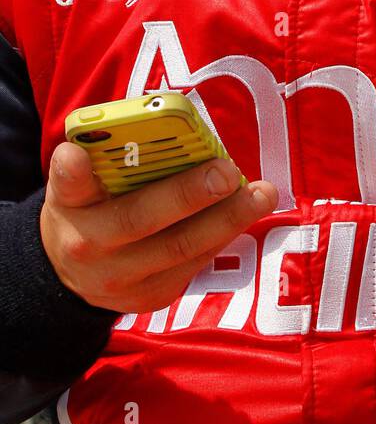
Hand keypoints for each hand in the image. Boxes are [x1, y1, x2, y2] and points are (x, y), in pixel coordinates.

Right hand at [39, 140, 278, 314]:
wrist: (72, 279)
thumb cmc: (87, 212)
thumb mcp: (76, 186)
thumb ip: (98, 162)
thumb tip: (132, 126)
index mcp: (69, 207)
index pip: (67, 185)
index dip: (71, 170)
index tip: (75, 154)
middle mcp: (90, 247)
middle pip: (140, 219)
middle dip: (188, 194)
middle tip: (226, 172)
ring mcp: (122, 280)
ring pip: (180, 248)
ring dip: (226, 219)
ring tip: (260, 194)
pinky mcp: (151, 297)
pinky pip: (193, 264)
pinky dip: (222, 235)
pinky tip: (245, 212)